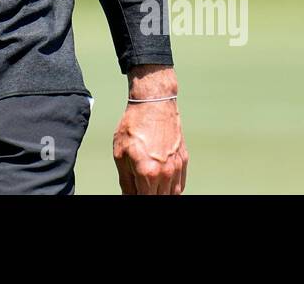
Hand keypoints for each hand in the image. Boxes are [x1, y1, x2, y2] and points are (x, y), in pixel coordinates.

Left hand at [113, 66, 186, 193]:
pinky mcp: (183, 160)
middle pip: (159, 198)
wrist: (153, 104)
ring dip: (161, 194)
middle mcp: (165, 173)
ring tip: (150, 188)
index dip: (137, 199)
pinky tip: (163, 185)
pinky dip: (173, 188)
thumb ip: (125, 181)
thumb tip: (127, 196)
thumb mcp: (120, 154)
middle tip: (140, 188)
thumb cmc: (134, 126)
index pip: (145, 200)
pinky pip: (180, 184)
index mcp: (147, 173)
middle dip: (148, 196)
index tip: (133, 194)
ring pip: (173, 194)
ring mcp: (177, 167)